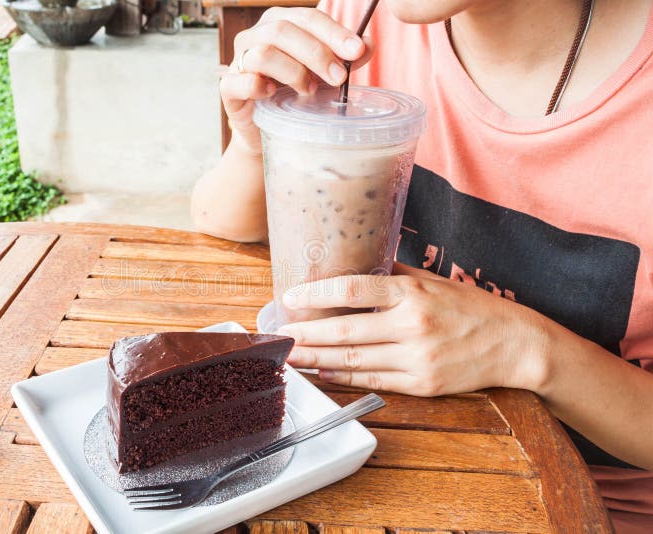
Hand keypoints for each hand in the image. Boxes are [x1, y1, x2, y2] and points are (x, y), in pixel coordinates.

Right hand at [220, 7, 373, 153]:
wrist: (265, 130)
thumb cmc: (292, 96)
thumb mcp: (322, 74)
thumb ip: (343, 58)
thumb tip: (368, 45)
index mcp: (278, 24)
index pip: (307, 17)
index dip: (333, 32)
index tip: (357, 50)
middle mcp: (255, 36)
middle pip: (282, 30)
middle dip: (316, 53)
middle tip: (338, 78)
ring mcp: (238, 61)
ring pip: (262, 53)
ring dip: (292, 71)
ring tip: (309, 90)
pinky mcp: (228, 88)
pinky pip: (239, 81)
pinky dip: (258, 86)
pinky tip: (273, 95)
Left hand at [277, 264, 550, 395]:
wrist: (515, 344)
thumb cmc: (471, 308)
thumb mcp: (434, 281)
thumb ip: (393, 276)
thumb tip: (353, 265)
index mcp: (414, 293)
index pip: (354, 290)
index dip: (317, 293)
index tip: (291, 296)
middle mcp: (413, 326)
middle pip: (345, 332)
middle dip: (306, 334)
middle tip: (280, 335)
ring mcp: (417, 359)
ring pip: (353, 361)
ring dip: (317, 359)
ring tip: (292, 356)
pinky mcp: (422, 385)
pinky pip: (374, 381)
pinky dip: (344, 377)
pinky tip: (324, 372)